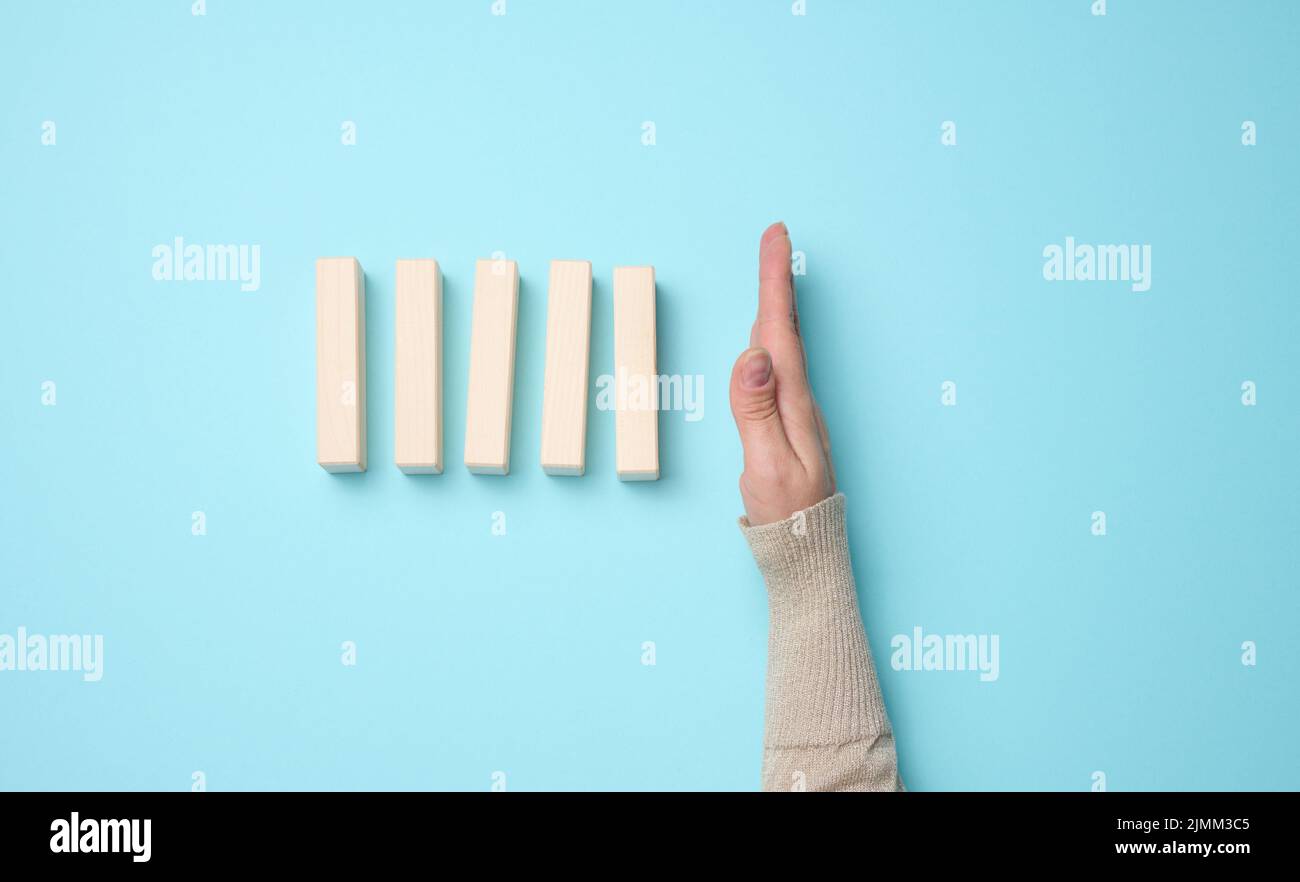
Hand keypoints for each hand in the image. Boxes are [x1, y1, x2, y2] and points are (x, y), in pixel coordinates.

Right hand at [729, 222, 836, 525]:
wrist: (808, 552)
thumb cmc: (787, 516)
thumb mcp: (767, 465)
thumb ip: (756, 410)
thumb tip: (753, 353)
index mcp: (794, 404)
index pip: (781, 332)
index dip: (776, 283)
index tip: (777, 238)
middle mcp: (801, 401)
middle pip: (786, 330)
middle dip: (779, 281)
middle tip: (776, 238)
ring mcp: (798, 413)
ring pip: (785, 346)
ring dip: (777, 305)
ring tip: (774, 272)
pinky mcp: (789, 425)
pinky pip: (780, 367)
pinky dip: (773, 338)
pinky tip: (767, 337)